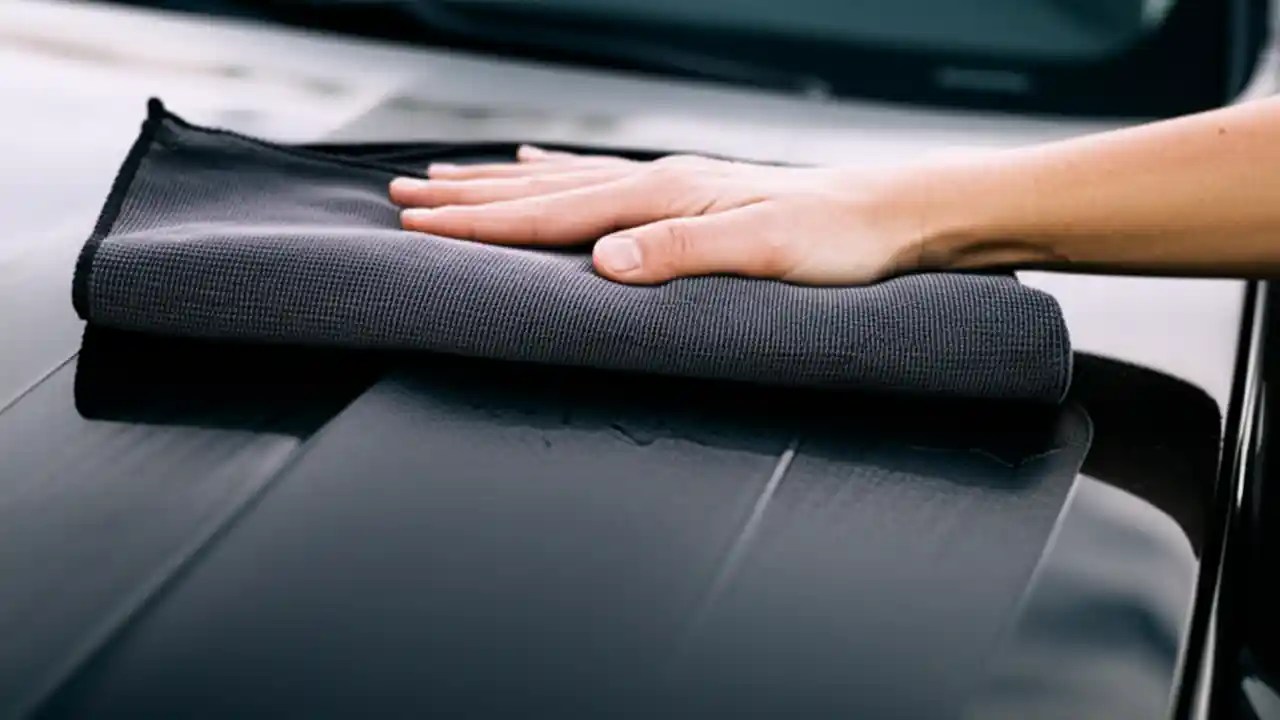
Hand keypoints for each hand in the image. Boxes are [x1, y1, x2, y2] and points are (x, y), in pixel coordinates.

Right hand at [388, 146, 938, 284]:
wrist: (887, 217)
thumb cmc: (834, 241)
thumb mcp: (762, 252)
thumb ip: (681, 253)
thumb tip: (601, 261)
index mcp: (662, 197)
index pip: (551, 214)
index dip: (480, 224)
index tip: (418, 225)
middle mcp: (656, 182)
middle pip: (540, 189)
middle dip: (466, 198)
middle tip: (400, 196)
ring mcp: (668, 183)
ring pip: (560, 180)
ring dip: (498, 182)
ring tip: (443, 177)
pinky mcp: (685, 193)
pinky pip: (598, 178)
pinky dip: (556, 172)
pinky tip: (538, 162)